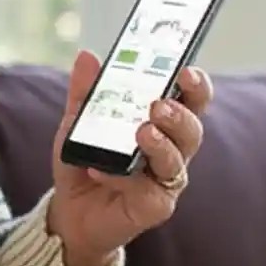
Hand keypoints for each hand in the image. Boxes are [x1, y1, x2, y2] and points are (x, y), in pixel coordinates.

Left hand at [48, 50, 214, 265]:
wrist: (70, 209)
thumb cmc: (85, 160)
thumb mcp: (77, 121)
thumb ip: (85, 92)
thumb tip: (86, 56)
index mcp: (162, 123)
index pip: (190, 101)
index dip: (196, 86)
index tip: (186, 71)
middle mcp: (171, 151)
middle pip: (192, 130)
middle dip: (180, 115)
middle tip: (160, 105)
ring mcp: (165, 181)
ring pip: (176, 161)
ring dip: (161, 144)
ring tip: (143, 132)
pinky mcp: (154, 207)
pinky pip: (147, 191)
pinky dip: (123, 178)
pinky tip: (100, 170)